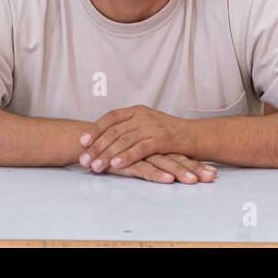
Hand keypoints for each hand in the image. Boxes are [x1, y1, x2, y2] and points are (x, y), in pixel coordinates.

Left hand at [78, 105, 195, 171]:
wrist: (195, 136)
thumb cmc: (169, 134)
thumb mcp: (147, 125)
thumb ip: (129, 128)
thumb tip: (104, 140)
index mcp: (137, 110)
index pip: (110, 118)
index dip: (95, 130)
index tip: (81, 143)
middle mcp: (142, 116)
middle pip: (114, 131)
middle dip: (96, 147)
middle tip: (83, 161)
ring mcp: (152, 126)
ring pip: (124, 141)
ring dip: (107, 155)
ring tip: (95, 167)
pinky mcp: (162, 139)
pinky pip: (140, 148)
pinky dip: (127, 157)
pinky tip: (116, 165)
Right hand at [107, 153, 217, 183]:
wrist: (91, 141)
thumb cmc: (118, 150)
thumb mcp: (140, 154)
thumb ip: (156, 157)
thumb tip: (177, 166)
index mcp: (157, 146)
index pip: (182, 155)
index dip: (197, 164)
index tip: (214, 174)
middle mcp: (152, 147)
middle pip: (178, 158)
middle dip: (196, 169)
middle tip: (212, 177)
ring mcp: (141, 153)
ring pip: (165, 163)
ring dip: (181, 172)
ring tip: (194, 181)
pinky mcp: (128, 161)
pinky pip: (144, 168)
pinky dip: (157, 175)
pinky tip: (167, 180)